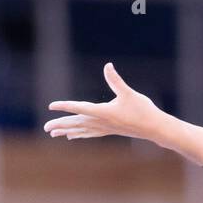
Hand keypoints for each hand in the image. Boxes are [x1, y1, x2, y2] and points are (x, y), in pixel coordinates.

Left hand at [44, 62, 167, 141]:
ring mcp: (106, 128)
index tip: (51, 106)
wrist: (156, 129)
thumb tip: (108, 65)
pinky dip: (79, 134)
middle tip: (46, 128)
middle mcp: (102, 122)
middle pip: (77, 123)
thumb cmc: (144, 111)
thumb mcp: (130, 94)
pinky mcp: (110, 130)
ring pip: (82, 130)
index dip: (65, 106)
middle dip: (61, 125)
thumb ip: (116, 80)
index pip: (80, 108)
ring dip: (67, 131)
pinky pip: (90, 133)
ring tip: (53, 133)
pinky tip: (72, 136)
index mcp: (104, 113)